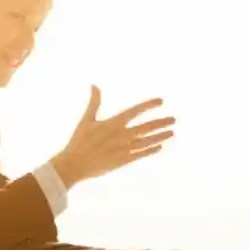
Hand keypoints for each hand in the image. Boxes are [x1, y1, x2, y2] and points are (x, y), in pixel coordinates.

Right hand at [50, 86, 173, 185]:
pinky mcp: (123, 161)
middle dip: (161, 122)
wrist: (75, 164)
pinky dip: (151, 150)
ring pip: (147, 141)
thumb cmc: (79, 141)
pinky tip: (160, 146)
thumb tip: (95, 85)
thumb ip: (94, 102)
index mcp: (114, 123)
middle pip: (146, 127)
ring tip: (172, 132)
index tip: (161, 101)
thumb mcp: (86, 119)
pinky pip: (141, 154)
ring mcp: (124, 148)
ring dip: (160, 136)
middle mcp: (122, 135)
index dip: (149, 105)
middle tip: (174, 119)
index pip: (135, 111)